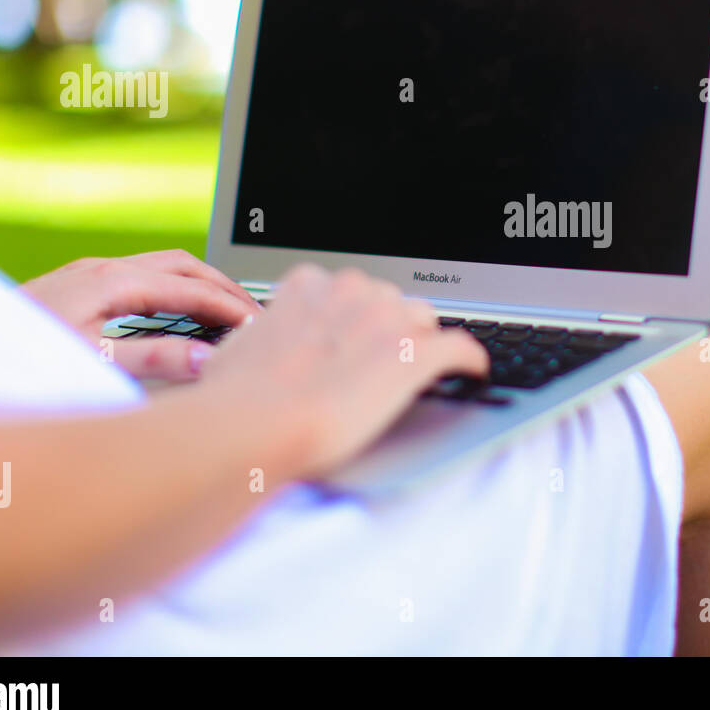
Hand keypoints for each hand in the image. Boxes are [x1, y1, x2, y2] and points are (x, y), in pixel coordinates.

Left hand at [21, 250, 262, 380]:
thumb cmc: (18, 358)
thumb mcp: (91, 362)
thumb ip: (154, 360)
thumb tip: (209, 359)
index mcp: (110, 280)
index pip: (191, 286)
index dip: (231, 306)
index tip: (262, 326)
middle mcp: (101, 269)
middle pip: (183, 266)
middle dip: (224, 287)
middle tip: (257, 316)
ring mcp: (88, 276)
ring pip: (163, 269)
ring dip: (199, 288)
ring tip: (228, 316)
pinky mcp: (78, 289)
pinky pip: (143, 279)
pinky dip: (174, 293)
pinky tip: (179, 320)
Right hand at [198, 264, 487, 476]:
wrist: (256, 423)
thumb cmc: (236, 397)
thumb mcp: (240, 348)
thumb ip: (266, 334)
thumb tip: (264, 341)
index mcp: (311, 285)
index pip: (350, 290)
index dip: (356, 319)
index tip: (358, 339)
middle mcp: (353, 291)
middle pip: (391, 301)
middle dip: (389, 330)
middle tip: (378, 368)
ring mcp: (388, 319)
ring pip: (425, 320)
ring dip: (423, 342)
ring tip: (417, 375)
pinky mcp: (418, 352)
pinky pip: (461, 346)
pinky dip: (470, 359)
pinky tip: (473, 373)